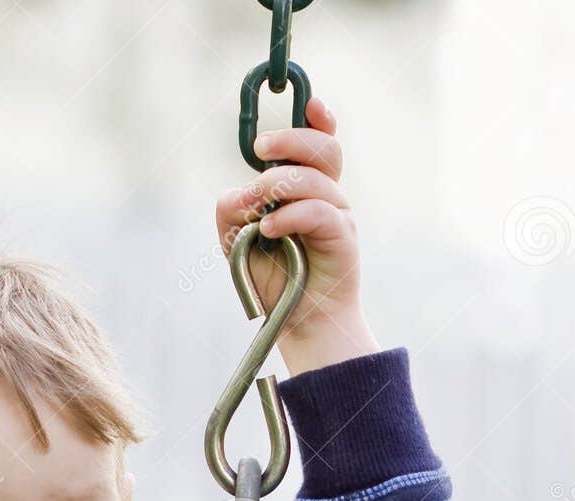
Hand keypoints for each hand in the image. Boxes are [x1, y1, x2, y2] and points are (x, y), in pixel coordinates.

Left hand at [213, 96, 379, 375]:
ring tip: (258, 211)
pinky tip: (268, 230)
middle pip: (323, 149)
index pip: (320, 142)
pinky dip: (289, 216)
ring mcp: (338, 214)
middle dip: (291, 141)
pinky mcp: (343, 237)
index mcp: (306, 188)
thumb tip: (237, 191)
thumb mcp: (237, 241)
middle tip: (260, 152)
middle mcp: (327, 195)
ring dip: (280, 185)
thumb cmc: (273, 279)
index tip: (310, 103)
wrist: (298, 321)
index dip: (319, 119)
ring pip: (316, 178)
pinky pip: (319, 212)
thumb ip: (231, 211)